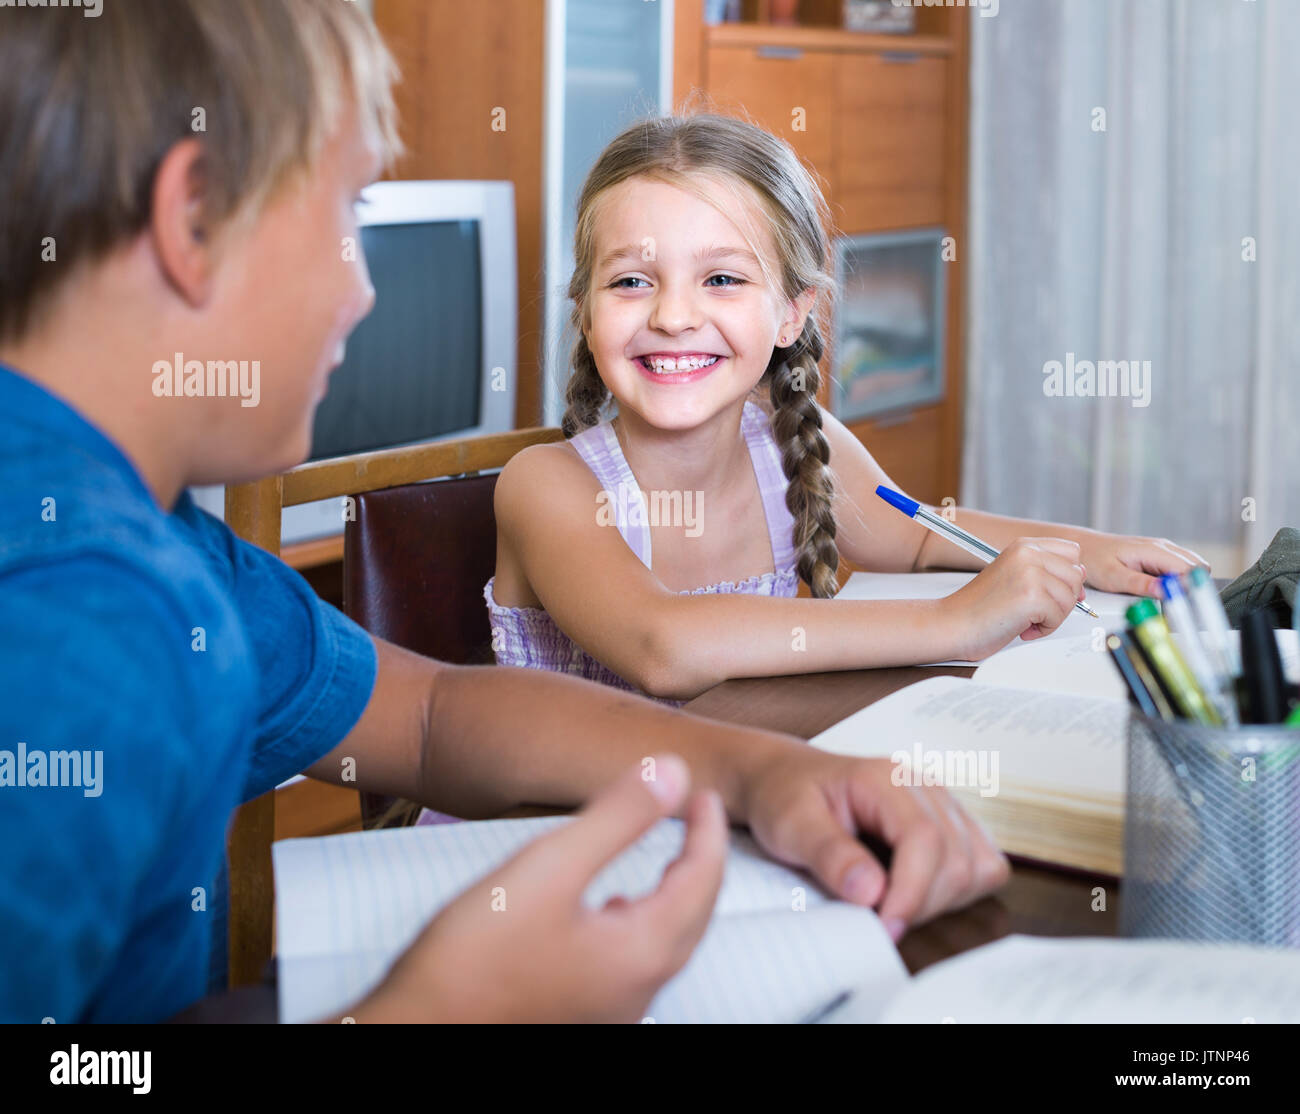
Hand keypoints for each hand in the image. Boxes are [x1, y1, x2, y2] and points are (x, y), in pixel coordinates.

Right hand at [343, 753, 725, 1022]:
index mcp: (642, 953)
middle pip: (694, 916)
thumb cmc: (474, 956)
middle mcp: (637, 991)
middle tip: (696, 816)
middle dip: (701, 861)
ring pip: (665, 942)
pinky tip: (606, 909)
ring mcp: (610, 1011)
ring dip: (674, 894)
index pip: (703, 881)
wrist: (416, 1026)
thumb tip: (675, 773)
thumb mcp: (550, 866)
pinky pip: (632, 961)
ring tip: (664, 854)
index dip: (709, 830)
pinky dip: (639, 922)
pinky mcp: (580, 1015)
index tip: (706, 793)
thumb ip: (618, 818)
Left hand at [739, 748, 1009, 942]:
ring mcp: (944, 806)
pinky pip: (983, 867)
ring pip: (978, 868)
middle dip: (920, 904)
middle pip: (957, 861)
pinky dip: (958, 892)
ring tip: (891, 905)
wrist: (784, 779)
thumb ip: (829, 854)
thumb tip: (871, 892)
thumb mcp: (790, 824)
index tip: (883, 927)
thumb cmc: (785, 796)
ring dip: (940, 902)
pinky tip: (914, 893)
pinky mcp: (952, 826)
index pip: (925, 839)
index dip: (911, 893)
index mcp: (886, 779)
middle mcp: (925, 788)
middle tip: (875, 922)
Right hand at [945, 537, 1088, 659]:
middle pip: (1076, 577)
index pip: (1072, 553)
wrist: (952, 624)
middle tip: (1032, 609)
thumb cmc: (980, 608)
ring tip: (1025, 618)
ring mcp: (1030, 574)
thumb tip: (1081, 575)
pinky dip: (1044, 629)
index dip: (1066, 576)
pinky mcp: (1032, 597)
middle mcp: (1028, 554)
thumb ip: (1047, 571)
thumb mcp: (1016, 577)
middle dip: (1060, 599)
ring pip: (1071, 598)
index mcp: (1024, 545)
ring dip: (1052, 616)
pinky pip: (1059, 617)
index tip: (1049, 591)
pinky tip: (1022, 626)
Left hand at [1074, 531, 1208, 596]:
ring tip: (1164, 596)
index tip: (1177, 602)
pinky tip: (1160, 589)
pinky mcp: (1160, 556)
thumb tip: (1164, 591)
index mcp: (1154, 550)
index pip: (1190, 569)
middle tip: (1171, 601)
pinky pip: (1179, 568)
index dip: (1188, 588)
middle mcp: (1163, 547)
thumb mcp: (1113, 577)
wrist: (1084, 547)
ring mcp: (1163, 550)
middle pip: (1198, 567)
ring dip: (1184, 583)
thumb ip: (1140, 584)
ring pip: (1192, 567)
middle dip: (1191, 586)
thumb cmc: (1094, 559)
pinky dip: (1177, 580)